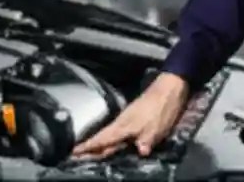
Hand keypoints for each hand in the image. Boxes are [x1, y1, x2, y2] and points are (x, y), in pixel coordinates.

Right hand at [71, 72, 188, 159]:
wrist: (169, 89)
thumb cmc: (163, 107)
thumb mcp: (158, 127)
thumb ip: (147, 140)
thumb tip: (140, 151)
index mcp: (125, 126)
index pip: (103, 139)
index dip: (88, 147)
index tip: (73, 152)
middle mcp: (122, 122)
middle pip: (101, 138)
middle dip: (88, 147)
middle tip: (75, 155)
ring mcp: (126, 119)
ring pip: (107, 134)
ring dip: (96, 144)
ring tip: (86, 152)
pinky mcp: (132, 117)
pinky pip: (114, 131)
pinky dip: (106, 138)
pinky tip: (108, 142)